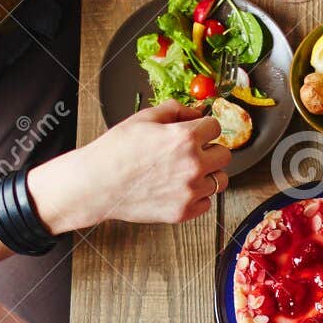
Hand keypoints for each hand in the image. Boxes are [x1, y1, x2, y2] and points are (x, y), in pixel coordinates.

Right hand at [29, 103, 229, 233]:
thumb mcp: (144, 118)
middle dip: (211, 150)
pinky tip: (179, 188)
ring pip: (220, 181)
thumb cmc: (116, 150)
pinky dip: (198, 196)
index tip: (197, 132)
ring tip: (186, 172)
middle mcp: (193, 166)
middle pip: (225, 155)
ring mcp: (190, 192)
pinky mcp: (184, 212)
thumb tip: (196, 111)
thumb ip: (175, 110)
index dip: (204, 127)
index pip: (215, 127)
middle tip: (193, 152)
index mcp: (185, 138)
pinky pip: (207, 203)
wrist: (97, 184)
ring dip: (208, 174)